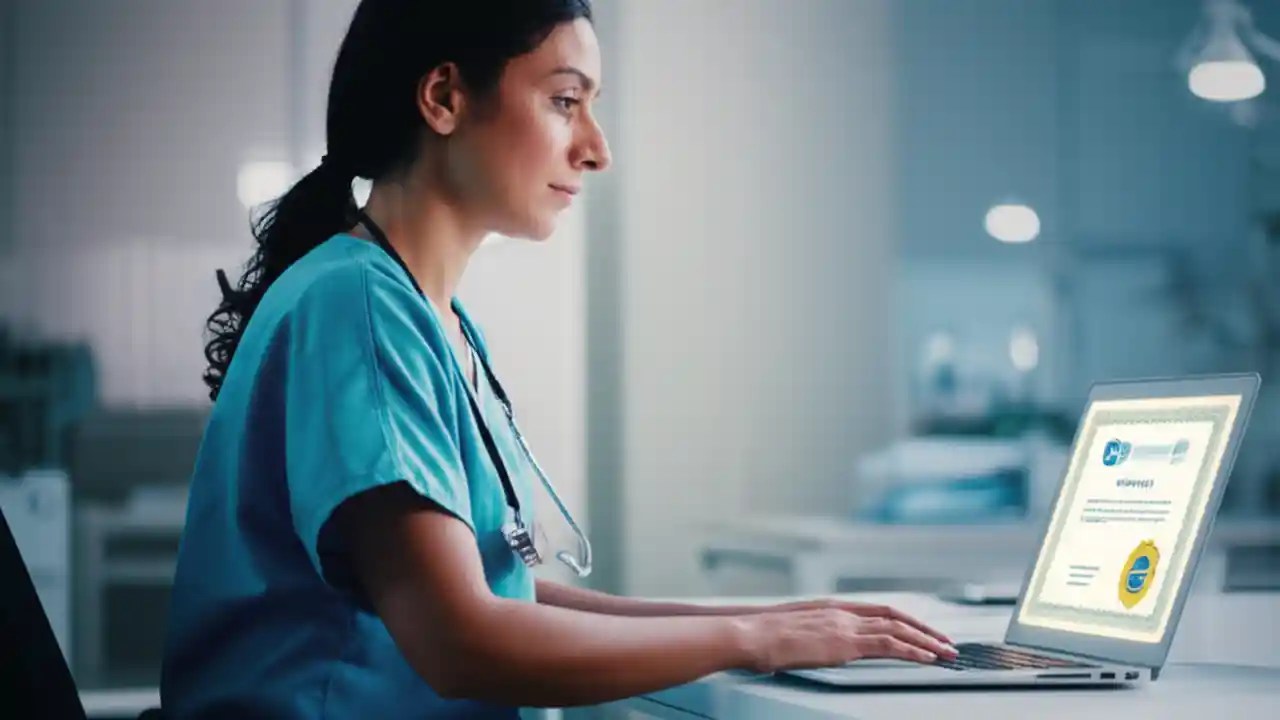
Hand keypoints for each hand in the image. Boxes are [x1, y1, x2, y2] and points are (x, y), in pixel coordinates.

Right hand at [766, 598, 952, 644]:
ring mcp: (845, 626)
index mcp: (832, 608)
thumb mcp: (793, 632)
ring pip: (898, 629)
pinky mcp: (845, 643)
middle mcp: (843, 612)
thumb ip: (812, 636)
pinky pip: (889, 645)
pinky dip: (913, 651)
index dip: (904, 619)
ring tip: (946, 652)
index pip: (879, 610)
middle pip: (895, 616)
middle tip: (945, 642)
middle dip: (924, 629)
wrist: (751, 634)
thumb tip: (815, 647)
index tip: (921, 629)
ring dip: (927, 641)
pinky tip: (927, 658)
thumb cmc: (762, 636)